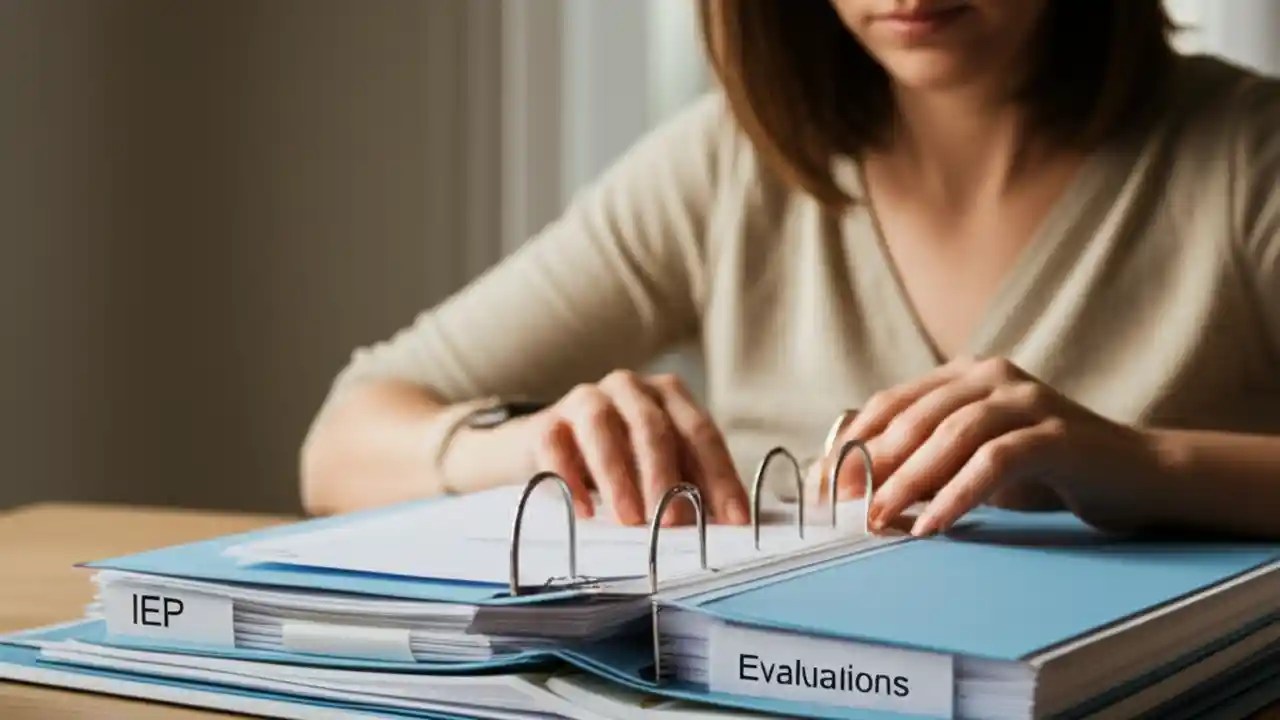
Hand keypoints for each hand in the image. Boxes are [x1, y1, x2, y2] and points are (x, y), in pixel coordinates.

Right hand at [529, 370, 748, 526]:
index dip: (720, 477)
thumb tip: (727, 528)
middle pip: (653, 427)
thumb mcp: (659, 470)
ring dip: (618, 475)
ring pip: (602, 426)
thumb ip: (689, 486)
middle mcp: (630, 388)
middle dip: (665, 476)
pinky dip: (569, 475)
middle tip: (672, 523)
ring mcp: (585, 399)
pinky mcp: (546, 422)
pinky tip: (584, 510)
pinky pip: (555, 442)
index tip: (734, 521)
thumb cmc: (621, 462)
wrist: (550, 449)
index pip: (700, 433)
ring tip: (630, 518)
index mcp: (668, 396)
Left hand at [825, 357, 1162, 535]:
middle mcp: (991, 377)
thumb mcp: (973, 463)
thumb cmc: (1045, 472)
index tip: (822, 484)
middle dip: (870, 464)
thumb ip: (926, 464)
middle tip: (842, 506)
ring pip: (949, 435)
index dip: (852, 442)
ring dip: (907, 481)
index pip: (890, 404)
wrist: (1134, 476)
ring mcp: (1025, 400)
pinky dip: (958, 495)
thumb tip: (860, 493)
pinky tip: (933, 526)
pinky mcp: (1054, 433)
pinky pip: (994, 461)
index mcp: (964, 375)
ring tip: (879, 519)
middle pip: (913, 418)